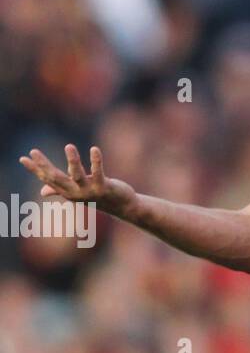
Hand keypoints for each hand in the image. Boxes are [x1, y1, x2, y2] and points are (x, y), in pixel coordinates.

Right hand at [19, 144, 134, 213]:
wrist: (122, 206)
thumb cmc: (98, 196)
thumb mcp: (78, 192)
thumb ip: (60, 189)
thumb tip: (43, 191)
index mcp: (67, 192)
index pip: (48, 178)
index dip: (35, 169)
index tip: (23, 158)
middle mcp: (76, 193)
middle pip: (57, 178)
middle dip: (44, 165)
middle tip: (34, 151)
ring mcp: (89, 191)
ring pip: (77, 175)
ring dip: (73, 161)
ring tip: (69, 146)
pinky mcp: (104, 187)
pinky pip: (98, 173)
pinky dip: (96, 161)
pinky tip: (94, 149)